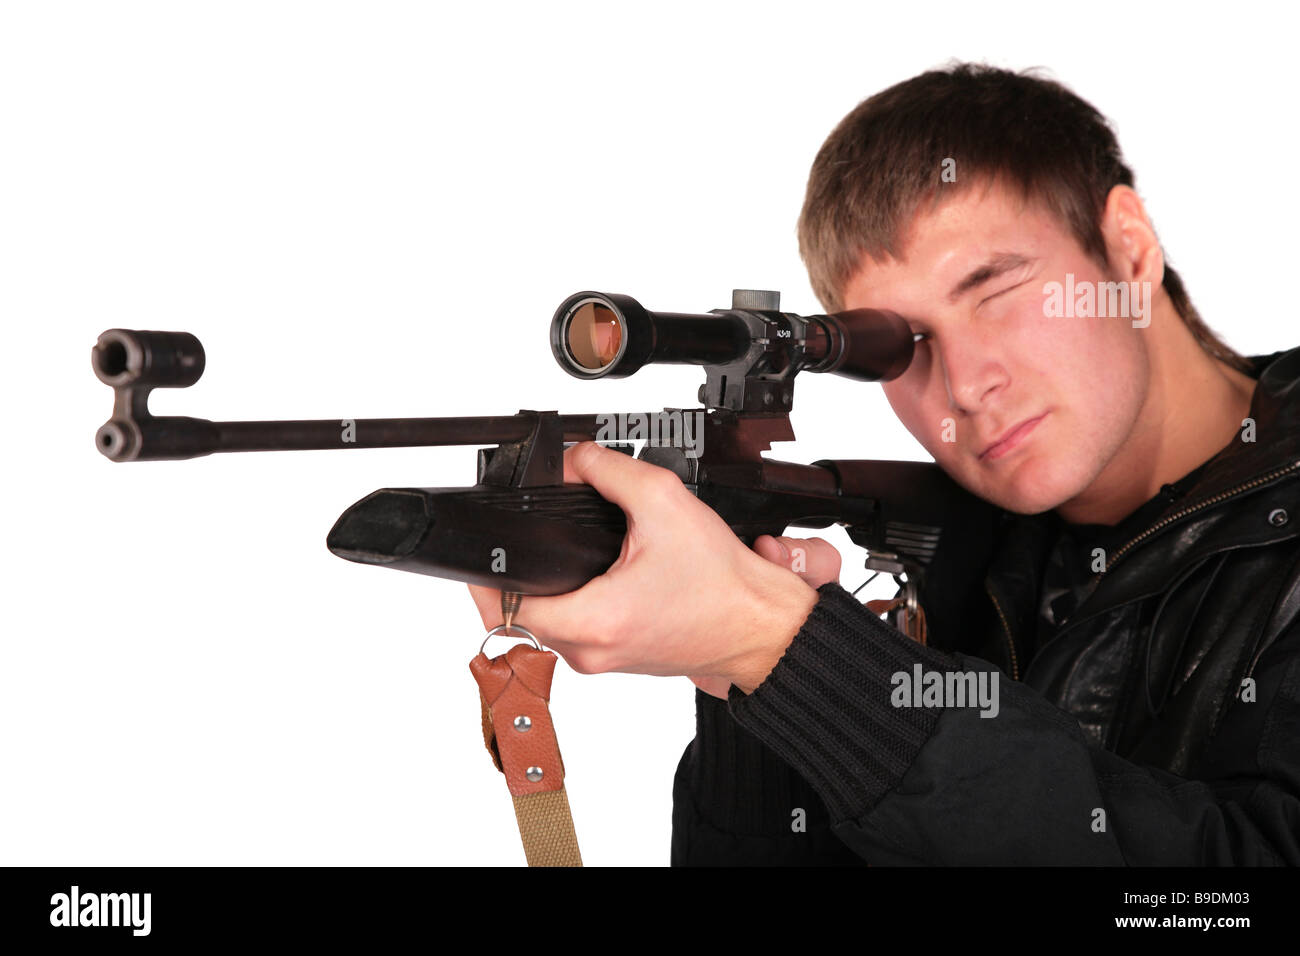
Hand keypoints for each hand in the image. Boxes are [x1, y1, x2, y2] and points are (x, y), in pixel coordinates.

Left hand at [466, 442, 818, 695]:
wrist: (762, 627)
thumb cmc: (726, 587)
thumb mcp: (665, 505)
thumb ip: (610, 471)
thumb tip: (577, 459)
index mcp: (594, 622)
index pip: (503, 606)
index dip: (486, 575)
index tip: (484, 553)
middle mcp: (590, 651)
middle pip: (517, 615)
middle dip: (514, 576)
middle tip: (520, 543)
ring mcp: (602, 660)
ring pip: (545, 625)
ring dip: (544, 589)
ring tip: (560, 553)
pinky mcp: (616, 657)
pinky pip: (575, 630)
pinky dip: (572, 601)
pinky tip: (591, 573)